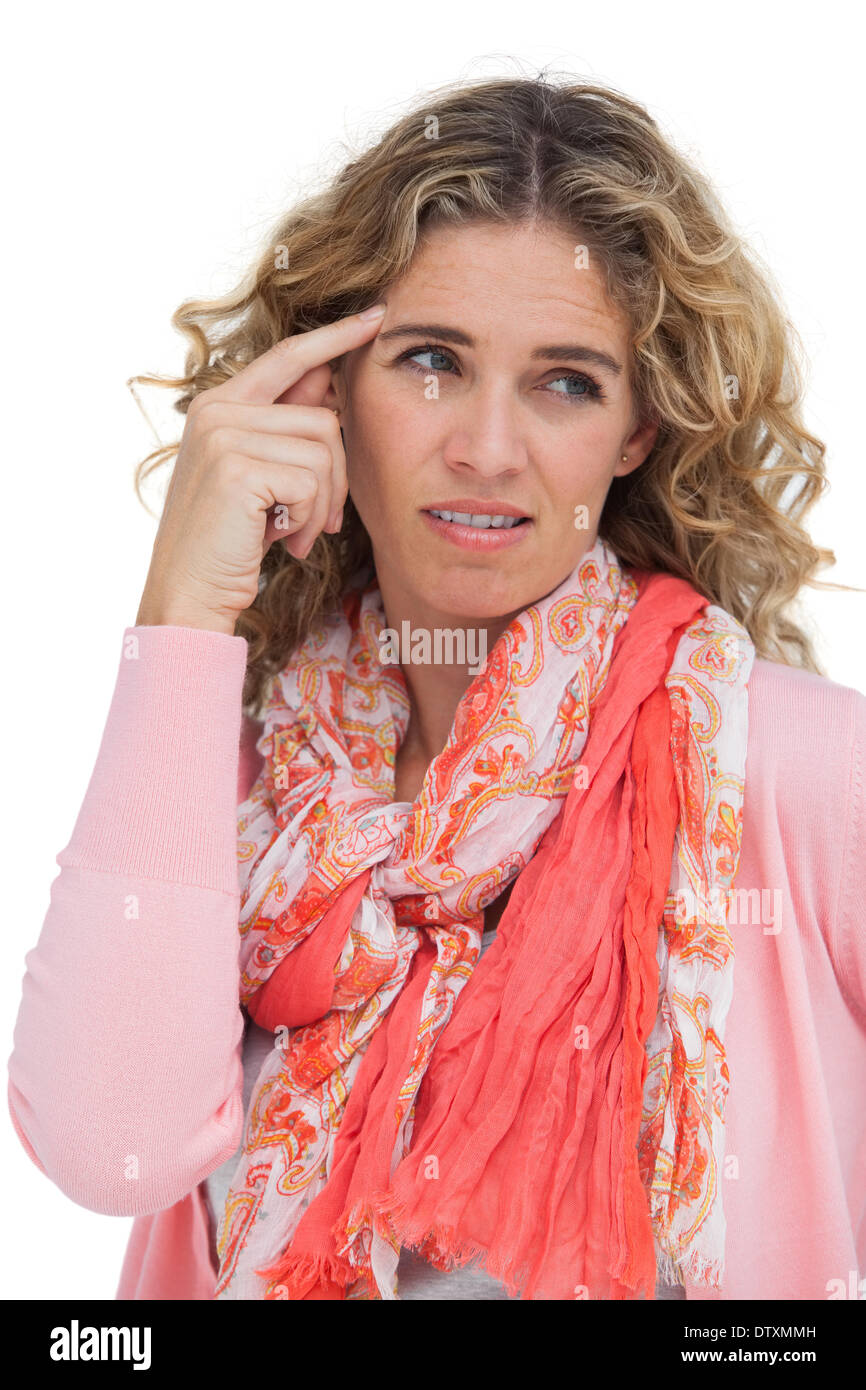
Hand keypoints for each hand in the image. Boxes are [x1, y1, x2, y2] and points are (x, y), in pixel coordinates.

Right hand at [135, 304, 385, 632]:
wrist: (189, 593)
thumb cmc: (230, 543)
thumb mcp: (261, 479)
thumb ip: (287, 429)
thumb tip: (328, 378)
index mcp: (219, 405)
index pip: (287, 357)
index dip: (335, 337)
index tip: (374, 317)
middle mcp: (216, 410)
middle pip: (324, 419)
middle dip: (336, 479)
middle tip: (318, 523)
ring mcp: (223, 435)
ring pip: (324, 451)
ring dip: (322, 506)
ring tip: (294, 535)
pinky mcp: (237, 467)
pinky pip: (311, 482)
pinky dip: (308, 520)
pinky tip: (280, 541)